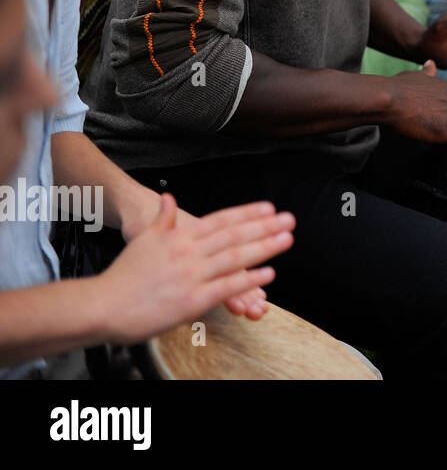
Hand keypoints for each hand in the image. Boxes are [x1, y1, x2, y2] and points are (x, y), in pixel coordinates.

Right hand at [98, 194, 293, 345]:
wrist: (102, 304)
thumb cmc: (123, 275)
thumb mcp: (143, 238)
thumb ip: (163, 219)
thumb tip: (169, 197)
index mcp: (179, 236)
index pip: (221, 220)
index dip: (247, 213)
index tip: (269, 208)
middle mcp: (189, 252)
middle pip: (234, 235)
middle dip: (265, 226)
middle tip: (290, 219)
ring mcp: (192, 275)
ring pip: (235, 258)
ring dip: (264, 248)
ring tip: (286, 240)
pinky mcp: (192, 299)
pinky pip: (226, 287)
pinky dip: (248, 280)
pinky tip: (268, 275)